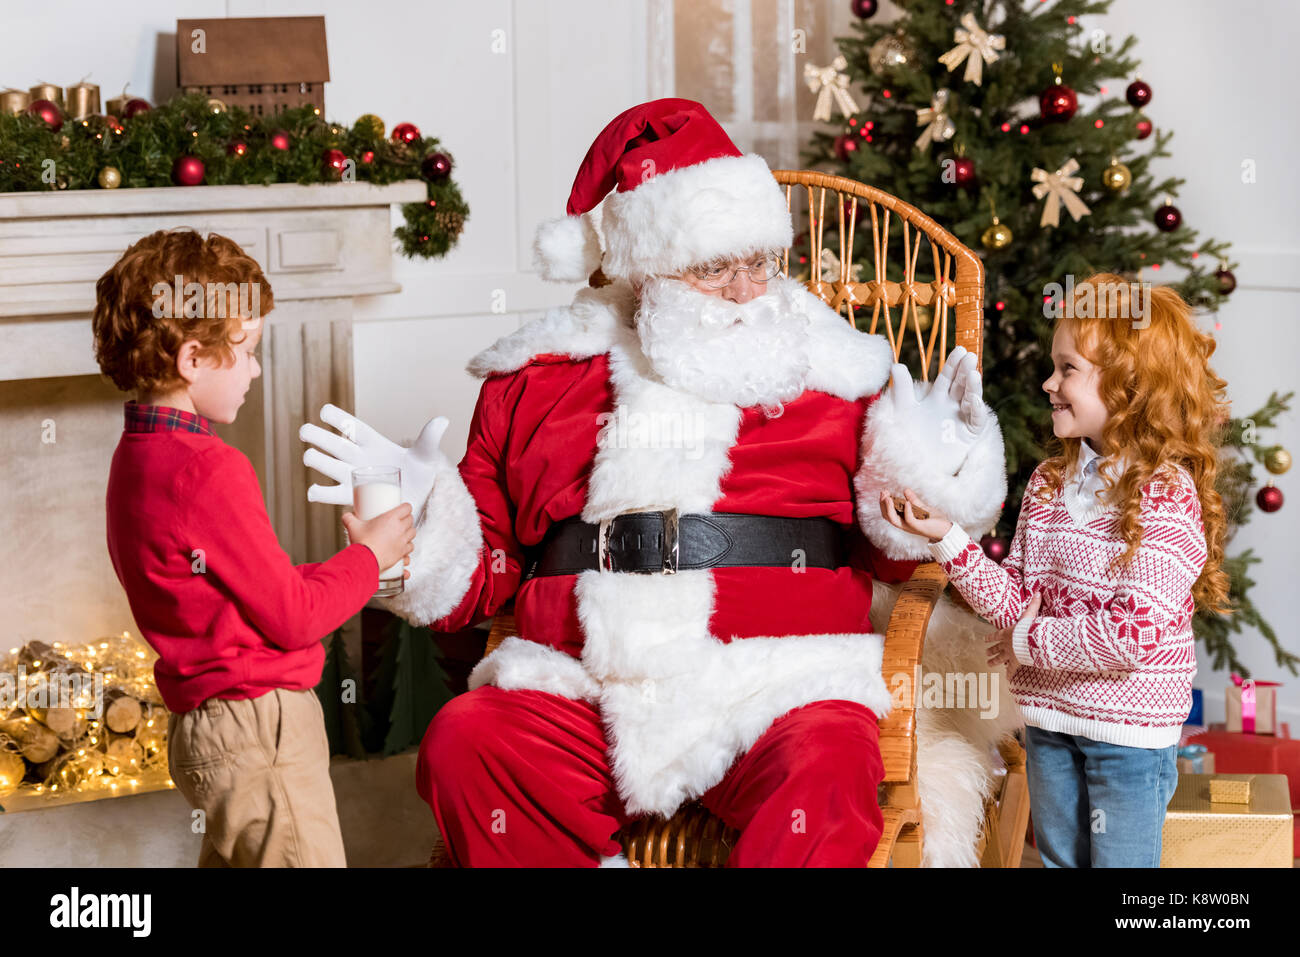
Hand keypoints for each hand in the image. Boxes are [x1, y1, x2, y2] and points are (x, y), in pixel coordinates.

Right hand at [300, 404, 451, 518]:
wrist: (418, 498)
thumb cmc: (420, 472)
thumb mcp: (426, 455)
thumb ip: (429, 438)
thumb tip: (443, 420)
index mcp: (373, 442)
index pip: (352, 427)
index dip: (338, 419)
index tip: (324, 411)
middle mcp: (358, 457)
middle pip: (333, 444)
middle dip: (317, 436)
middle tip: (305, 432)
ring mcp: (353, 477)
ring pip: (327, 466)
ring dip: (316, 460)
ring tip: (310, 457)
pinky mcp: (352, 497)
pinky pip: (331, 494)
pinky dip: (319, 493)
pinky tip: (314, 491)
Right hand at [341, 504, 414, 575]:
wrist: (365, 560)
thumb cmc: (362, 544)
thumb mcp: (353, 527)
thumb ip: (349, 519)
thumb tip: (347, 516)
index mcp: (391, 519)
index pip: (406, 508)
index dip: (405, 507)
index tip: (403, 508)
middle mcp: (400, 529)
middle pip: (411, 520)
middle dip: (407, 519)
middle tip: (401, 520)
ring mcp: (402, 541)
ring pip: (412, 533)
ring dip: (409, 532)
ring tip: (403, 533)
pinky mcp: (402, 553)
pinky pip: (410, 549)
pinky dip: (408, 548)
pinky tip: (404, 549)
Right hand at [877, 488, 952, 542]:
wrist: (946, 529)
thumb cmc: (935, 520)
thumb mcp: (922, 508)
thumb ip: (913, 500)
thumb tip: (905, 490)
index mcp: (904, 520)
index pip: (888, 514)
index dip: (883, 503)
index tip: (884, 492)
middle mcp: (905, 525)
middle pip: (888, 517)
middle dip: (883, 504)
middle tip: (884, 492)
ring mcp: (911, 527)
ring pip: (894, 520)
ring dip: (889, 508)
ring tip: (888, 498)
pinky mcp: (919, 527)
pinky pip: (909, 520)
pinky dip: (907, 511)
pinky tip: (906, 502)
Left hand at [887, 346, 988, 475]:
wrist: (912, 465)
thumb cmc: (905, 437)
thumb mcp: (902, 410)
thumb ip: (901, 389)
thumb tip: (896, 365)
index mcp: (936, 398)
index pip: (947, 377)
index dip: (953, 363)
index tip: (961, 349)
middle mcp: (951, 406)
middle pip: (961, 384)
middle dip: (965, 370)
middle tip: (970, 356)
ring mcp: (961, 419)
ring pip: (970, 398)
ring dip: (973, 387)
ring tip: (973, 375)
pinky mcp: (969, 434)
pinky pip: (975, 420)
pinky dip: (976, 410)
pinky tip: (973, 400)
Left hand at [988, 591, 1041, 668]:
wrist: (1029, 641)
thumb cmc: (1028, 627)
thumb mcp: (1029, 615)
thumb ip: (1033, 604)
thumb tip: (1038, 592)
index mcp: (1006, 633)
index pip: (996, 636)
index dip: (990, 638)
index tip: (984, 640)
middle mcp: (1005, 644)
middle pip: (996, 648)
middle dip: (991, 651)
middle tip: (986, 653)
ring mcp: (1009, 654)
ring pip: (1000, 659)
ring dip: (994, 661)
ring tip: (988, 664)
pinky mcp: (1015, 662)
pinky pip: (1011, 669)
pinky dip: (1009, 673)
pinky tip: (1006, 678)